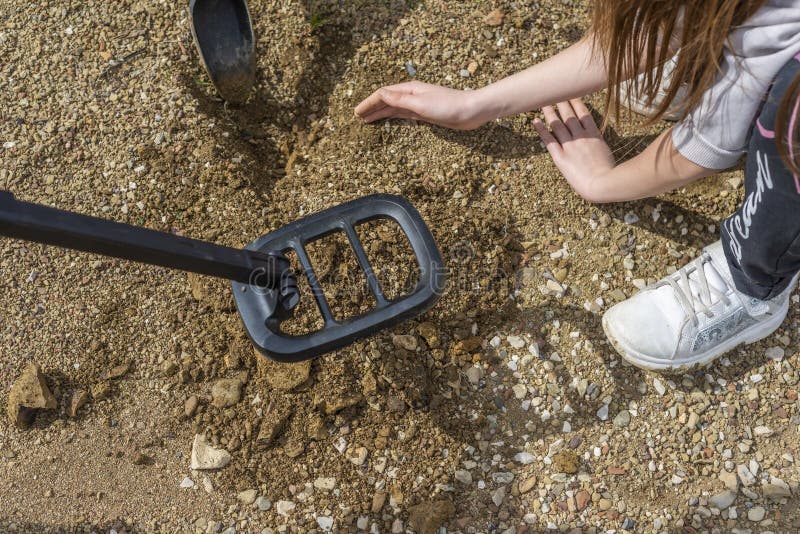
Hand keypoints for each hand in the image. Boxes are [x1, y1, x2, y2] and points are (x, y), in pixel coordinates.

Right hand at [355, 81, 487, 129]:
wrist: (471, 111)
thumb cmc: (448, 105)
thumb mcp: (420, 103)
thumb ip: (399, 100)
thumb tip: (380, 94)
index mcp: (409, 89)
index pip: (383, 94)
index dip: (369, 102)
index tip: (356, 112)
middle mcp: (412, 95)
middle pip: (386, 100)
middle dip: (371, 107)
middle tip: (357, 117)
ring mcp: (418, 105)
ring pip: (393, 108)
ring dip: (380, 113)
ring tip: (367, 120)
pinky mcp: (425, 114)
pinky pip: (403, 115)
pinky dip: (392, 117)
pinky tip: (388, 121)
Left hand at [533, 99, 614, 199]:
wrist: (602, 184)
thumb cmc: (609, 173)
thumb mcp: (607, 153)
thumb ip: (598, 144)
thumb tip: (594, 141)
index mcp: (595, 135)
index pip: (584, 113)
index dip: (576, 102)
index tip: (571, 93)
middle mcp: (581, 137)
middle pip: (569, 115)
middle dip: (562, 102)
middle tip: (554, 91)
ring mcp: (570, 146)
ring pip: (558, 124)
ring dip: (550, 112)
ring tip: (543, 102)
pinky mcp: (561, 157)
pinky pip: (549, 140)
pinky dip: (541, 130)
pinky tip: (535, 121)